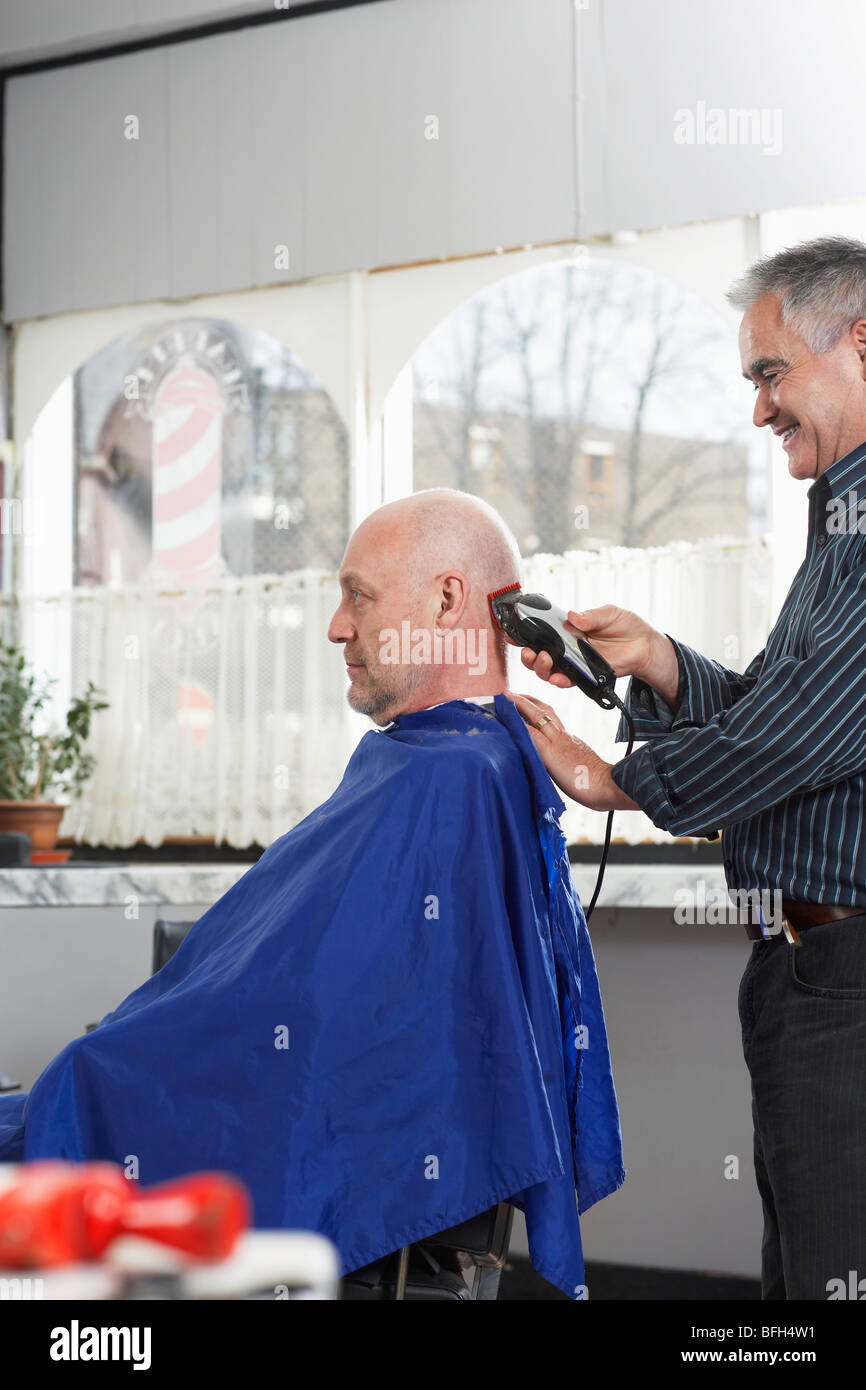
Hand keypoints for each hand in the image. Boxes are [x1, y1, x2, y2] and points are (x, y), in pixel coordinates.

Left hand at [503, 690, 640, 812]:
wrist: (608, 785)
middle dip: (525, 699)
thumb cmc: (596, 783)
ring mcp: (557, 742)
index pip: (551, 718)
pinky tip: (506, 720)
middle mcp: (563, 736)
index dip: (536, 708)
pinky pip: (531, 733)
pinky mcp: (550, 751)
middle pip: (544, 709)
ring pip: (537, 715)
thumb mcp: (579, 766)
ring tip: (504, 698)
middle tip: (509, 694)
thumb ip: (566, 761)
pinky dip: (518, 725)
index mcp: (569, 740)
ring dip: (518, 705)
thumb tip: (558, 765)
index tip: (524, 704)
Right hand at [520, 603, 660, 687]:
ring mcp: (574, 663)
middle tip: (529, 650)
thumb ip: (591, 616)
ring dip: (540, 667)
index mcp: (567, 630)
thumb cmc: (626, 626)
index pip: (540, 632)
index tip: (512, 632)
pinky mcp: (584, 675)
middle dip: (527, 655)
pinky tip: (557, 677)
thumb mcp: (609, 613)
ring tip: (544, 659)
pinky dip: (559, 680)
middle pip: (537, 655)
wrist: (644, 645)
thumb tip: (572, 616)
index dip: (524, 633)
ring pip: (547, 670)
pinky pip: (567, 681)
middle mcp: (566, 648)